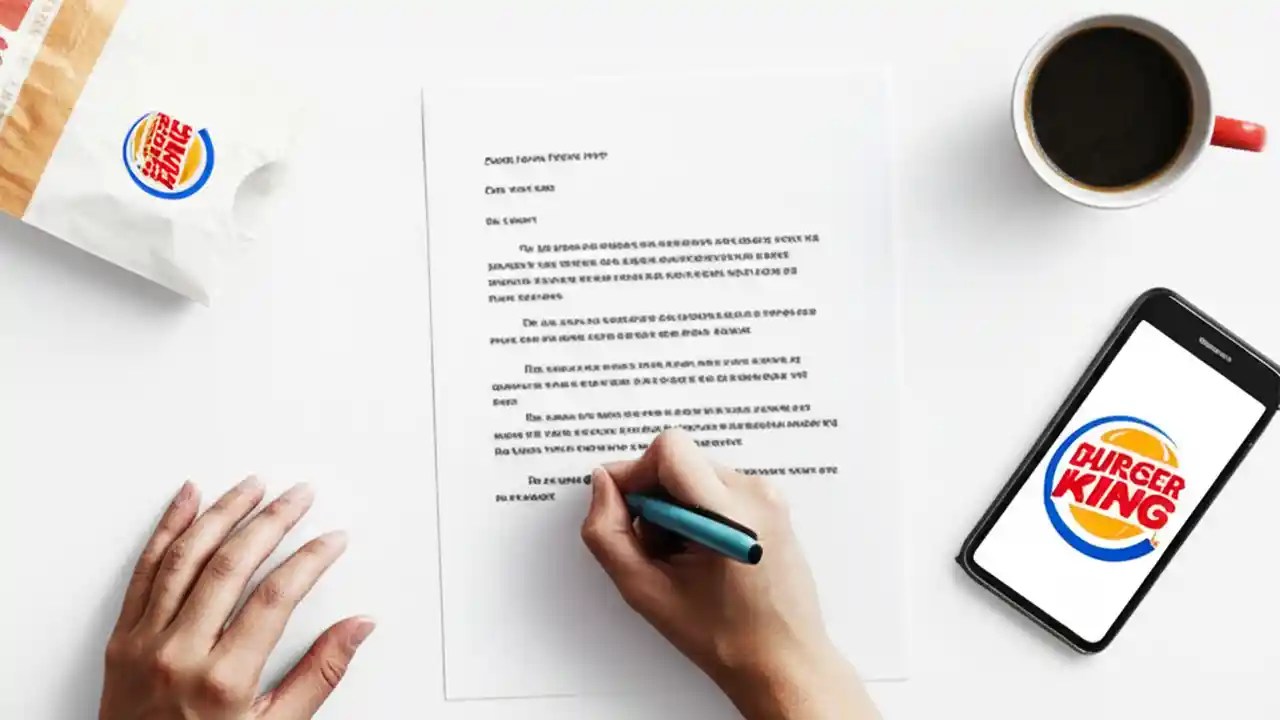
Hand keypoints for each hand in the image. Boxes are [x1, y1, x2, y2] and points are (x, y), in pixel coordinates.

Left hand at [100, 478, 373, 719]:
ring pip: (185, 557)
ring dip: (222, 513)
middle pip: (232, 565)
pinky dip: (166, 529)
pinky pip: (144, 571)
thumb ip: (319, 675)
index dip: (310, 559)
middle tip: (299, 496)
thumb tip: (358, 628)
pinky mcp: (121, 639)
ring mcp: (144, 642)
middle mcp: (179, 654)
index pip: (276, 596)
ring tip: (251, 487)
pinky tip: (187, 501)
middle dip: (272, 521)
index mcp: (222, 680)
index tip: (332, 540)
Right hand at [581, 430, 878, 719]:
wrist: (783, 661)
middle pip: (680, 461)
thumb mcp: (645, 591)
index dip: (635, 473)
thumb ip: (608, 534)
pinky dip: (697, 512)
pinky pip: (716, 487)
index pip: (670, 450)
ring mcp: (768, 495)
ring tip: (684, 558)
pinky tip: (703, 555)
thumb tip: (601, 484)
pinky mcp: (771, 503)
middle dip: (654, 500)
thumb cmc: (724, 637)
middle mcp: (756, 492)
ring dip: (674, 508)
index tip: (626, 510)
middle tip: (657, 550)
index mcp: (732, 513)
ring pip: (694, 474)